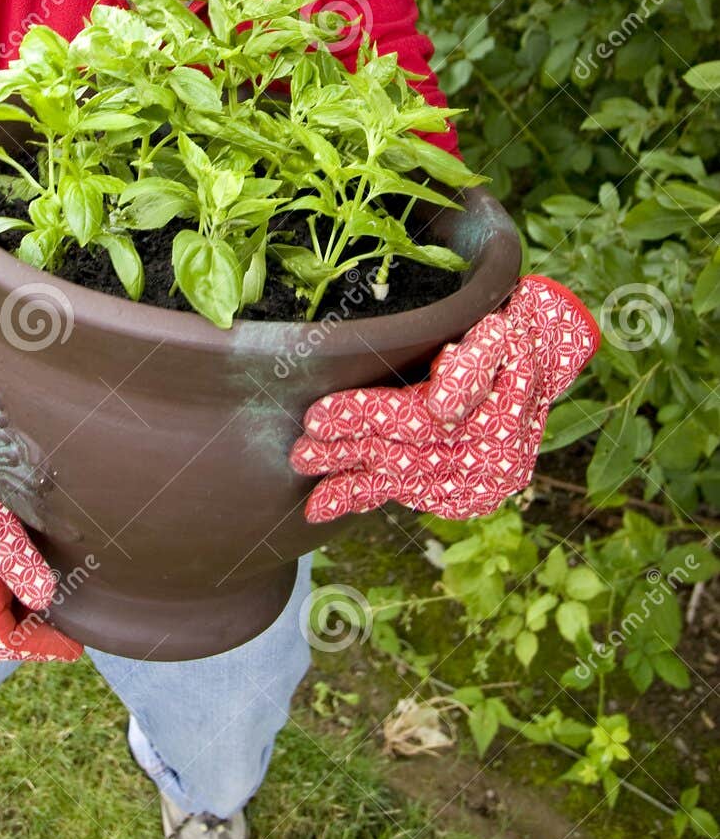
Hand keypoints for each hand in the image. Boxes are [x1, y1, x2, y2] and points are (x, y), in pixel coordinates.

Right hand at [0, 396, 81, 662]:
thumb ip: (16, 559)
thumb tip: (44, 600)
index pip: (3, 639)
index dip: (41, 648)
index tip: (75, 648)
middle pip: (4, 630)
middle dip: (39, 637)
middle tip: (78, 633)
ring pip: (2, 611)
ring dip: (32, 618)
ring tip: (68, 613)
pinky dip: (24, 594)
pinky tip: (46, 579)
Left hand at [289, 276, 600, 521]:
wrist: (538, 362)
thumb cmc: (511, 338)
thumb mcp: (500, 336)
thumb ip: (472, 366)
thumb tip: (442, 407)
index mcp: (497, 424)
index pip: (416, 421)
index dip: (364, 417)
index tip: (318, 415)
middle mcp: (490, 465)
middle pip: (404, 457)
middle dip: (346, 454)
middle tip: (300, 453)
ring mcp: (478, 487)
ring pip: (403, 484)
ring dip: (354, 485)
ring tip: (311, 488)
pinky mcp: (466, 497)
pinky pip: (412, 497)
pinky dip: (375, 497)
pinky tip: (341, 501)